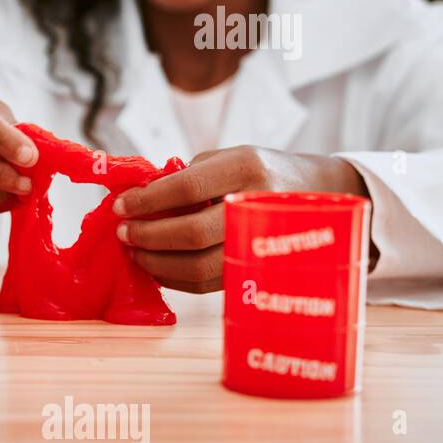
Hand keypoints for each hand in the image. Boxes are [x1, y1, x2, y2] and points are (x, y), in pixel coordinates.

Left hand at [114, 146, 368, 292]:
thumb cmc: (260, 172)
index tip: (119, 206)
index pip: (186, 187)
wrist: (323, 194)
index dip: (146, 200)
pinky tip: (157, 265)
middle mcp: (257, 206)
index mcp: (246, 168)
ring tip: (134, 251)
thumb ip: (184, 177)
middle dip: (147, 236)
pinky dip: (174, 278)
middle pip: (191, 234)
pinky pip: (207, 284)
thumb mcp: (227, 158)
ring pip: (198, 267)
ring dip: (156, 262)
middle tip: (122, 233)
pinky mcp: (257, 271)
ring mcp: (261, 244)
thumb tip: (135, 200)